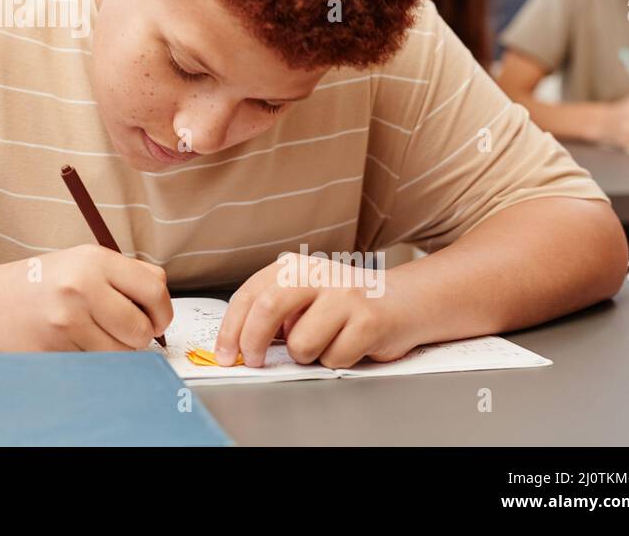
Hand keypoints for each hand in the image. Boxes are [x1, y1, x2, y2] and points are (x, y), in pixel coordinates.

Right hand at [0, 243, 171, 350]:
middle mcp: (80, 288)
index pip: (154, 290)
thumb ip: (125, 275)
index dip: (162, 311)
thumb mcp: (82, 261)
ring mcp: (65, 322)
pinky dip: (92, 360)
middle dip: (138, 336)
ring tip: (93, 334)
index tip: (156, 320)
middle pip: (140, 330)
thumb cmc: (39, 283)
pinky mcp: (54, 350)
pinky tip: (73, 344)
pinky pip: (95, 366)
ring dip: (115, 351)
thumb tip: (162, 302)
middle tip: (124, 330)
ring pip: (120, 354)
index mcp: (93, 260)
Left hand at [214, 251, 419, 368]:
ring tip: (325, 344)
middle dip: (252, 342)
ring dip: (308, 356)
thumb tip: (237, 344)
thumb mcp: (304, 298)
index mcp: (294, 267)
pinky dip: (337, 360)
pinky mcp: (368, 319)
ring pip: (302, 343)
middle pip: (267, 308)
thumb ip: (274, 313)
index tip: (225, 354)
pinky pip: (334, 357)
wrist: (403, 302)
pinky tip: (351, 345)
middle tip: (253, 362)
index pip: (249, 295)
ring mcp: (344, 294)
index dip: (231, 328)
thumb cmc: (345, 306)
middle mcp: (317, 273)